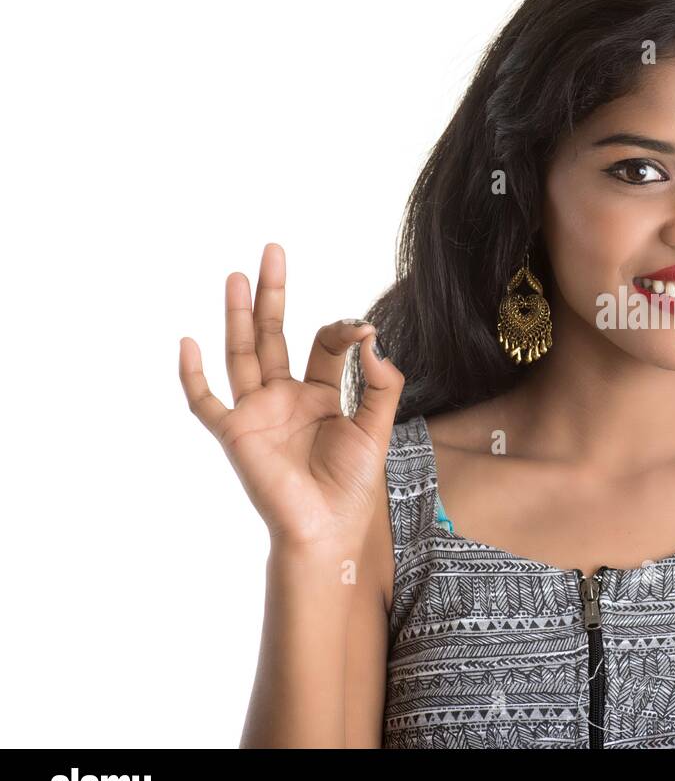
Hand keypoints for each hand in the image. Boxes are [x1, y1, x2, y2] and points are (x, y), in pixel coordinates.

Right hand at [178, 242, 403, 552]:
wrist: (327, 528)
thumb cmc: (353, 484)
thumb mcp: (377, 427)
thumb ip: (381, 383)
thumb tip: (372, 336)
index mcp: (322, 395)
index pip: (325, 345)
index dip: (342, 330)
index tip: (362, 327)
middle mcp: (286, 397)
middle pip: (275, 335)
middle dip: (274, 294)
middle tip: (273, 252)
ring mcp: (258, 412)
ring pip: (243, 354)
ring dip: (239, 316)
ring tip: (237, 277)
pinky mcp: (235, 433)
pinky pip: (205, 402)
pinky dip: (192, 375)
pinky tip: (188, 342)